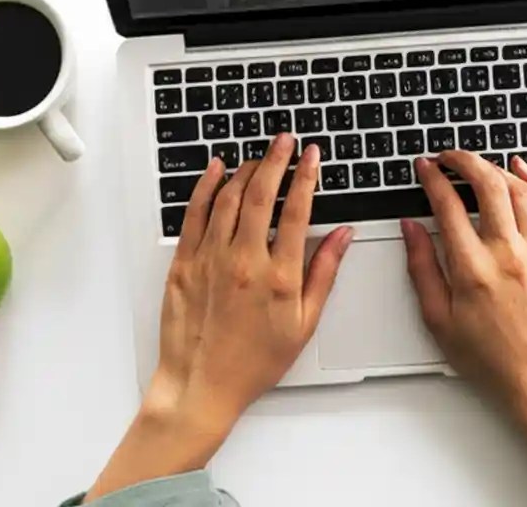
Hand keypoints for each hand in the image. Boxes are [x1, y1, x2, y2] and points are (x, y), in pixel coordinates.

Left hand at [86, 134, 352, 500]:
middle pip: (261, 194)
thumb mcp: (304, 324)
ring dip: (245, 169)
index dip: (306, 177)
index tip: (312, 157)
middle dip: (276, 159)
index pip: (297, 211)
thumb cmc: (252, 362)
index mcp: (279, 277)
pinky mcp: (184, 264)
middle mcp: (243, 262)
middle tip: (285, 140)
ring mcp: (210, 259)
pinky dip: (205, 187)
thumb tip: (342, 236)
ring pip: (227, 198)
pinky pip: (195, 214)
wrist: (201, 385)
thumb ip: (324, 273)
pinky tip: (216, 171)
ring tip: (259, 156)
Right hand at [401, 152, 526, 420]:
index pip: (447, 205)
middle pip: (487, 184)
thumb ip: (422, 268)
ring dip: (496, 168)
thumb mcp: (439, 320)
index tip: (425, 167)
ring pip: (519, 189)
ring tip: (479, 164)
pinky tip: (522, 171)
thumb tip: (411, 229)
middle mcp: (507, 253)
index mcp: (472, 269)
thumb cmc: (492, 360)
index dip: (433, 178)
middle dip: (464, 160)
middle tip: (449, 156)